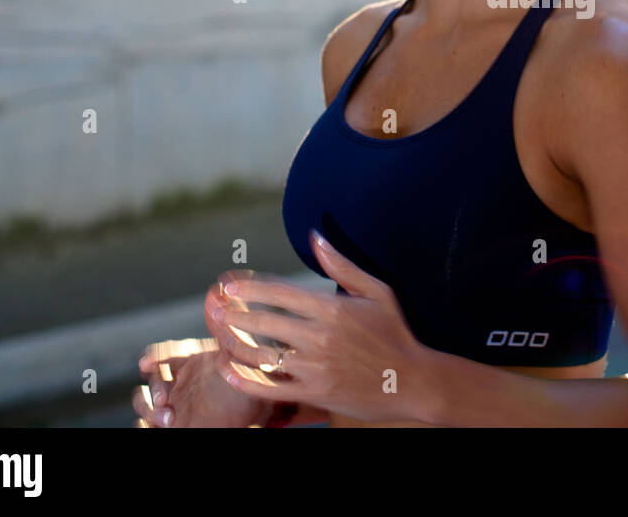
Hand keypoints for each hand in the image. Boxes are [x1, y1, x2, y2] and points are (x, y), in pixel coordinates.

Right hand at [134, 284, 271, 426]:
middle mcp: (177, 379)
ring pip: (144, 402)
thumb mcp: (237, 353)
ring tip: (168, 419)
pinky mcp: (173, 422)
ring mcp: (173, 402)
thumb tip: (218, 290)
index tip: (148, 363)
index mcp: (189, 359)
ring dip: (149, 409)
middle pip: (152, 379)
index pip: (163, 354)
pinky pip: (146, 424)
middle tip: (165, 399)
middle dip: (154, 389)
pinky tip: (156, 426)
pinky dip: (146, 425)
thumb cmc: (247, 381)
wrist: (256, 415)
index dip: (153, 358)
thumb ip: (225, 326)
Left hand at [212, 229, 437, 423]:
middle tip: (215, 308)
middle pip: (264, 323)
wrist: (412, 382)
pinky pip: (269, 387)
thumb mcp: (377, 292)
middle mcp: (320, 338)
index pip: (280, 293)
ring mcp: (315, 368)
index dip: (250, 287)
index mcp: (333, 309)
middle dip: (235, 314)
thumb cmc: (395, 333)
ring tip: (219, 336)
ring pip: (261, 356)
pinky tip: (227, 370)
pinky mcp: (314, 393)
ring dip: (234, 345)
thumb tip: (315, 235)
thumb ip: (342, 265)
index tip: (229, 284)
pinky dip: (243, 379)